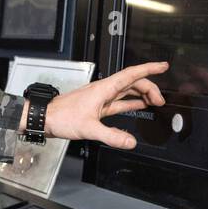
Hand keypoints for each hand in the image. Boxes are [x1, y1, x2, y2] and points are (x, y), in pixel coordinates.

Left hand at [43, 61, 168, 149]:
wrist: (45, 118)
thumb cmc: (61, 117)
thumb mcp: (88, 128)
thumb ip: (111, 135)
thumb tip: (131, 141)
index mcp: (103, 89)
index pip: (131, 75)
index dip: (148, 69)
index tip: (162, 66)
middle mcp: (103, 91)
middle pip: (132, 84)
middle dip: (149, 88)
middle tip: (161, 101)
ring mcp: (100, 98)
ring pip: (126, 92)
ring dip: (141, 95)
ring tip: (155, 102)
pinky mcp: (97, 107)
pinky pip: (119, 103)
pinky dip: (131, 104)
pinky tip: (138, 107)